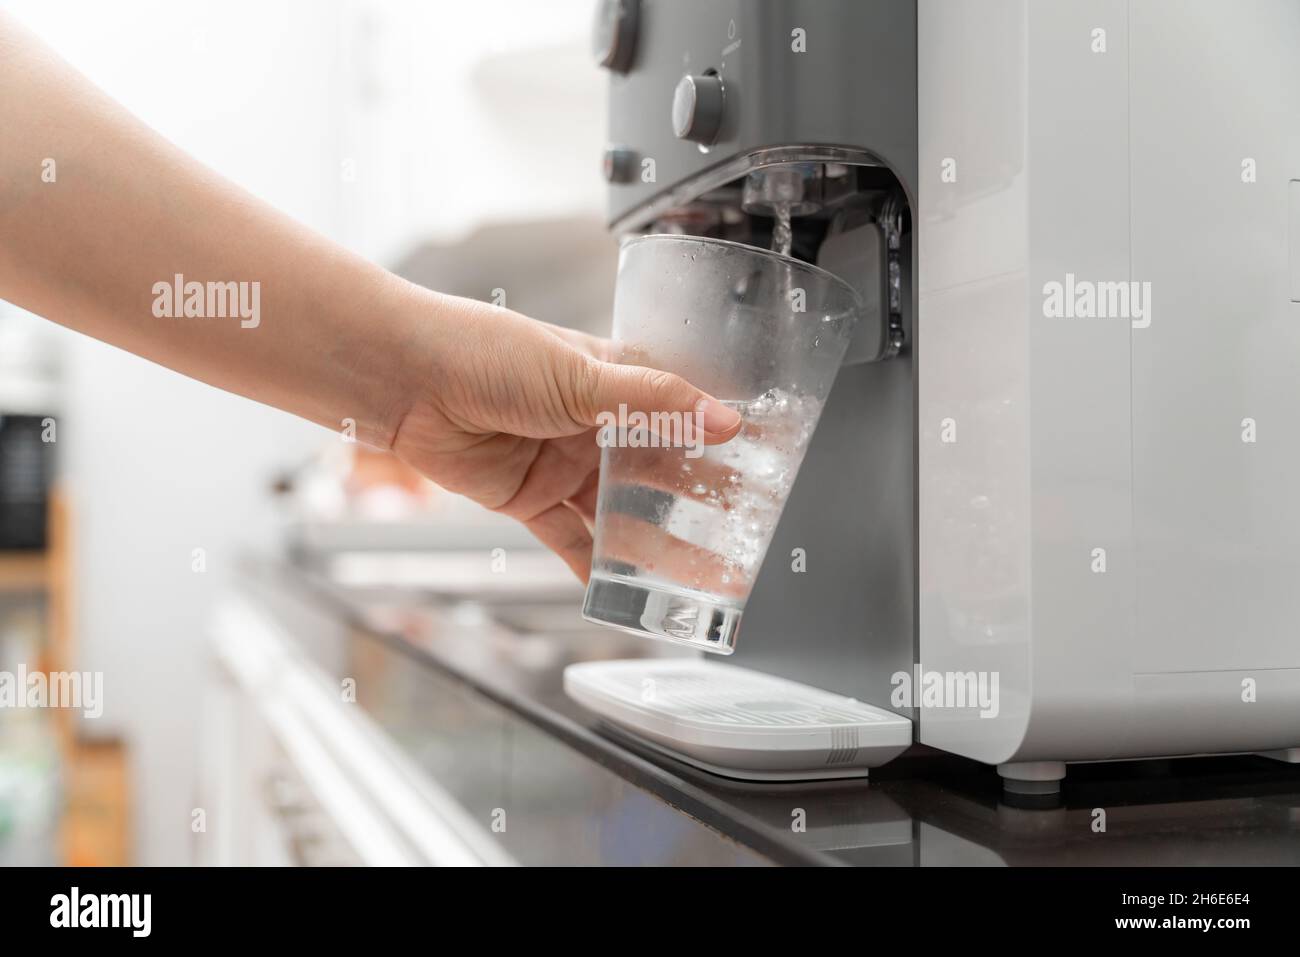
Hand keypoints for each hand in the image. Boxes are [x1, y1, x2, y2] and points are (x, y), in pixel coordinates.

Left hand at [389, 293, 742, 580]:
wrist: (407, 380)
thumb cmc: (486, 352)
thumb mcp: (582, 375)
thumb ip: (656, 401)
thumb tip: (725, 418)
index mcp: (613, 381)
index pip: (679, 416)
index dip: (715, 446)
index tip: (755, 475)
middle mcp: (593, 425)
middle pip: (656, 475)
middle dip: (695, 508)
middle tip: (736, 540)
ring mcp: (563, 465)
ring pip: (620, 515)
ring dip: (654, 546)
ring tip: (696, 577)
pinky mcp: (530, 501)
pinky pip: (570, 541)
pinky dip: (594, 568)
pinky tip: (625, 592)